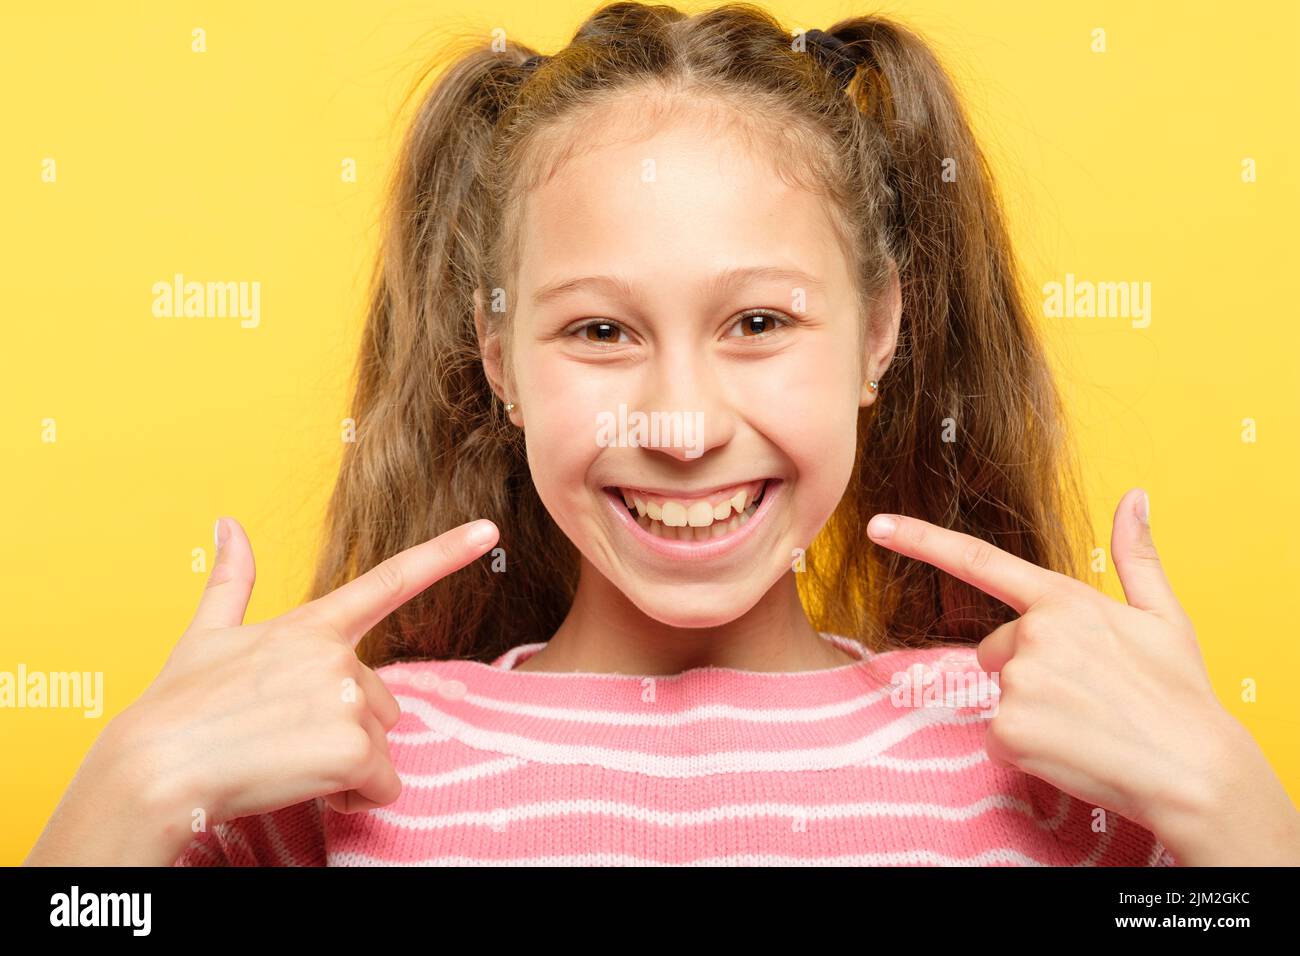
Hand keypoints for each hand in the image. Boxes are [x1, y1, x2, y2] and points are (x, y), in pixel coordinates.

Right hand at [114, 515, 499, 844]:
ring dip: (347, 765)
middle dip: (346, 729)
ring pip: (380, 745)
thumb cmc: (176, 708)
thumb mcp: (204, 637)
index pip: (391, 580)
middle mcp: (338, 655)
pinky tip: (308, 788)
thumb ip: (231, 581)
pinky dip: (354, 798)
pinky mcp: (353, 748)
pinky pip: (382, 784)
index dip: (445, 553)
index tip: (489, 530)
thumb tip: (227, 523)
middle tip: (285, 739)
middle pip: (382, 702)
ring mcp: (348, 698)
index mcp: (312, 624)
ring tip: (286, 761)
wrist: (153, 769)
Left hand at [866, 487, 1299, 864]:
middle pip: (995, 650)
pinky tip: (1071, 749)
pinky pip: (998, 737)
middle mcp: (1032, 634)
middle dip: (1027, 670)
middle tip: (1086, 695)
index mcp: (1064, 601)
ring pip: (999, 695)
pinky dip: (1027, 748)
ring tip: (1086, 723)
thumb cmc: (1180, 695)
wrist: (1196, 773)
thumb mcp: (1164, 619)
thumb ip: (1138, 557)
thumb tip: (1135, 497)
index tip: (877, 525)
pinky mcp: (1007, 730)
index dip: (922, 540)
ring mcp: (1016, 683)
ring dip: (1031, 710)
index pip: (980, 562)